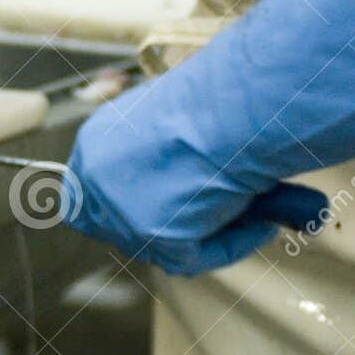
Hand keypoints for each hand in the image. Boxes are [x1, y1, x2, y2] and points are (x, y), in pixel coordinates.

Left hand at [67, 0, 354, 274]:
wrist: (232, 106)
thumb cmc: (215, 98)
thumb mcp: (173, 117)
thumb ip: (165, 150)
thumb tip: (187, 174)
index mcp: (95, 141)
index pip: (98, 189)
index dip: (135, 201)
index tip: (176, 203)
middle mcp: (95, 177)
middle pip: (124, 223)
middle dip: (172, 222)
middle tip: (218, 211)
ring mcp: (120, 210)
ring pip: (165, 241)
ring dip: (208, 227)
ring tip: (252, 203)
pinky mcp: (154, 237)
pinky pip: (195, 256)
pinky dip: (231, 242)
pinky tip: (260, 219)